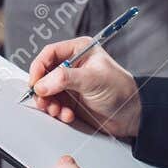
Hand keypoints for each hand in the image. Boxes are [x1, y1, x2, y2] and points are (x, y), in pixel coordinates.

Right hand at [26, 38, 141, 138]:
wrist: (132, 116)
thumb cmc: (121, 90)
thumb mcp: (92, 79)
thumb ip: (65, 79)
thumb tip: (42, 83)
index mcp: (79, 50)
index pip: (49, 53)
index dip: (39, 67)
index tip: (36, 82)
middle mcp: (72, 66)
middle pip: (44, 74)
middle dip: (43, 89)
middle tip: (44, 100)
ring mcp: (70, 84)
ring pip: (47, 91)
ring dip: (49, 103)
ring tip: (58, 110)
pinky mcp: (70, 100)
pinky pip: (54, 104)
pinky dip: (57, 111)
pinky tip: (67, 115)